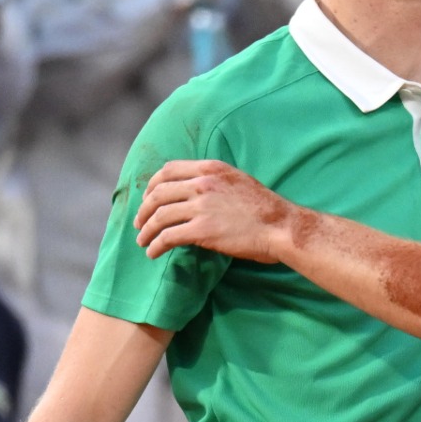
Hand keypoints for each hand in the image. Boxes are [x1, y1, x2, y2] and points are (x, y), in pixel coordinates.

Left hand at [134, 159, 296, 262]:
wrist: (280, 226)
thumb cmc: (263, 208)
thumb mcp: (237, 180)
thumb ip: (213, 181)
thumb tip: (192, 191)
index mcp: (210, 168)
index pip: (168, 170)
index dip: (152, 185)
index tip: (147, 199)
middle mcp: (202, 183)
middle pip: (159, 194)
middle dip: (144, 210)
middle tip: (140, 224)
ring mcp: (201, 206)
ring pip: (160, 216)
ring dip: (146, 230)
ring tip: (143, 242)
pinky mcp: (202, 230)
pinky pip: (168, 236)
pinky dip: (156, 245)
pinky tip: (154, 253)